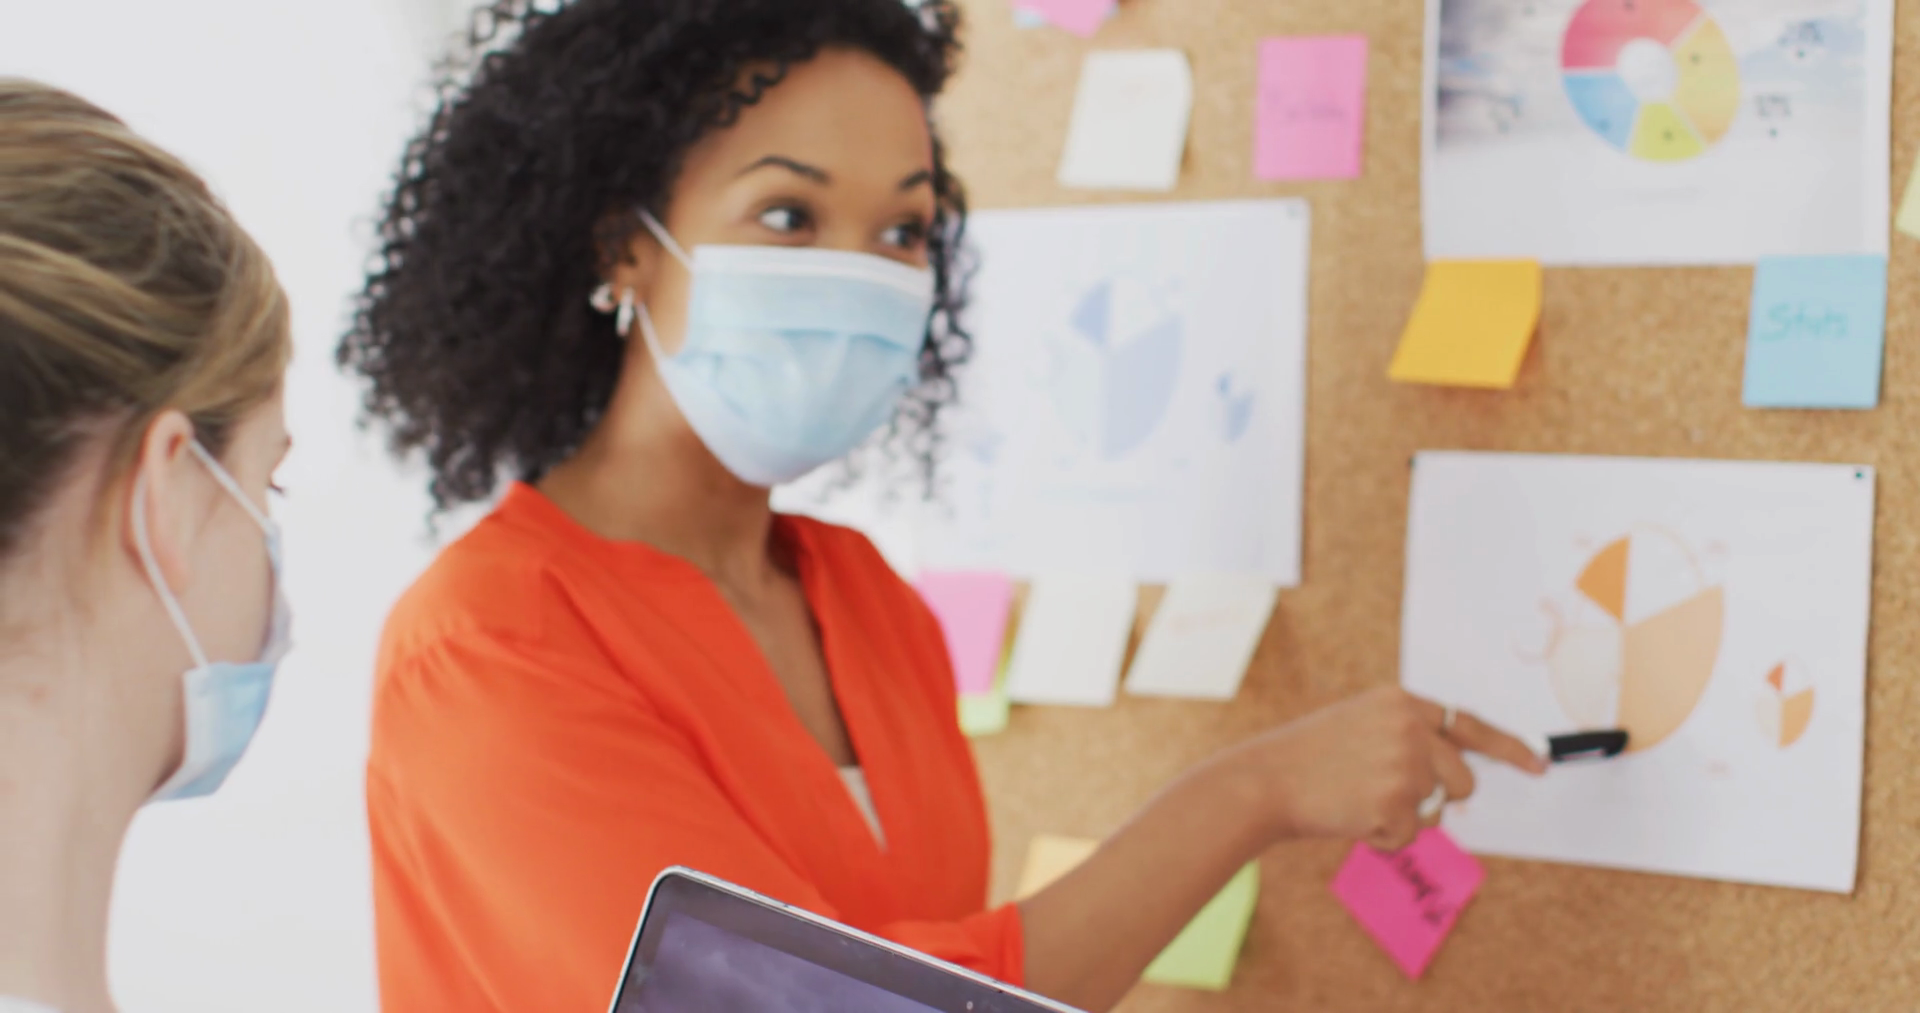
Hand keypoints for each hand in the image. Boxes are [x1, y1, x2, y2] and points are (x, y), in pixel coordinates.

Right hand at [1243, 687, 1546, 850]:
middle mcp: (1410, 728)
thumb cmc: (1307, 757)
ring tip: (1356, 799)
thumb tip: (1454, 770)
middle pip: (1461, 779)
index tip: (1538, 765)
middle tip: (1384, 793)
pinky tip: (1349, 816)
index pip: (1469, 725)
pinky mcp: (1396, 803)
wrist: (1264, 780)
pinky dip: (1382, 836)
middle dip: (1435, 795)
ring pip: (1435, 809)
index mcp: (1401, 702)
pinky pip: (1410, 834)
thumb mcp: (1360, 724)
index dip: (1508, 747)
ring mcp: (1405, 766)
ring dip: (1403, 816)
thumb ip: (1407, 736)